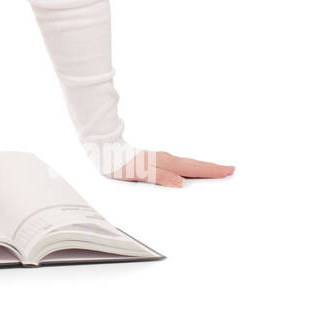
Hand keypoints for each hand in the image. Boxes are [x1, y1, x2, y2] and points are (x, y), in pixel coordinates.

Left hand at [108, 150, 234, 186]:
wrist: (104, 151)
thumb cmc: (120, 162)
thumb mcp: (140, 172)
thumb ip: (161, 177)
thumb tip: (181, 183)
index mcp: (166, 162)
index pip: (194, 168)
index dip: (212, 170)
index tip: (228, 170)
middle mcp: (166, 159)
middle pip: (194, 165)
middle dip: (211, 168)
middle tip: (228, 170)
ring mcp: (160, 160)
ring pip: (186, 165)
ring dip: (201, 168)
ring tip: (213, 172)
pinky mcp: (153, 162)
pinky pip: (177, 166)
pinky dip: (187, 169)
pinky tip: (186, 174)